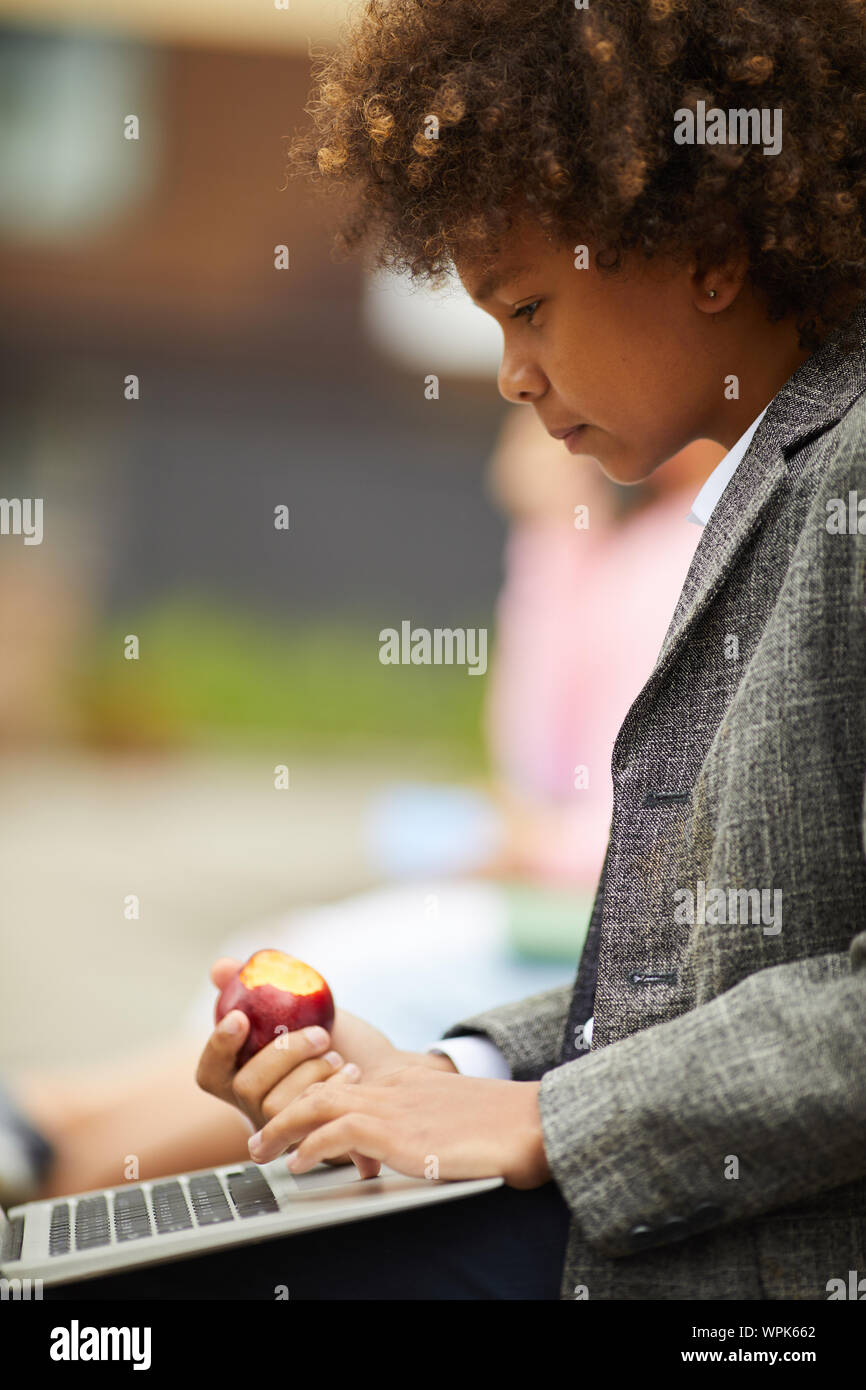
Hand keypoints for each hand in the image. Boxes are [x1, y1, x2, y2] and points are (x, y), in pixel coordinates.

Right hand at [195, 958, 451, 1176]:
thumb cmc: (341, 1041)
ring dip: (309, 1073)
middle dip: (282, 1054)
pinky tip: (350, 1074)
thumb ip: (262, 989)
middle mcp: (256, 1108)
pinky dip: (329, 1089)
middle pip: (245, 1086)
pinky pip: (305, 1122)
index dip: (218, 1046)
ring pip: (272, 1106)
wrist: (388, 1072)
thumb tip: (220, 968)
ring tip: (337, 1057)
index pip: (210, 1073)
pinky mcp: (311, 1143)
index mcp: (245, 1077)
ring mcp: (282, 1130)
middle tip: (321, 1034)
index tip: (240, 1017)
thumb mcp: (304, 1008)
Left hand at [246, 1065, 551, 1189]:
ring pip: (318, 1105)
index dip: (310, 1101)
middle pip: (319, 1087)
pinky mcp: (399, 1133)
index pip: (342, 1083)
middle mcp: (394, 1086)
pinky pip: (338, 1133)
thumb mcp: (449, 1117)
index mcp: (405, 1080)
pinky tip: (300, 1163)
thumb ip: (421, 1123)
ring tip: (263, 1150)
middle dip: (283, 1112)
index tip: (292, 1120)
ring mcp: (395, 1107)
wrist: (530, 1123)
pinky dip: (311, 1146)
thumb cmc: (500, 1126)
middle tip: (261, 1137)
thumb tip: (409, 1147)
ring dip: (283, 1128)